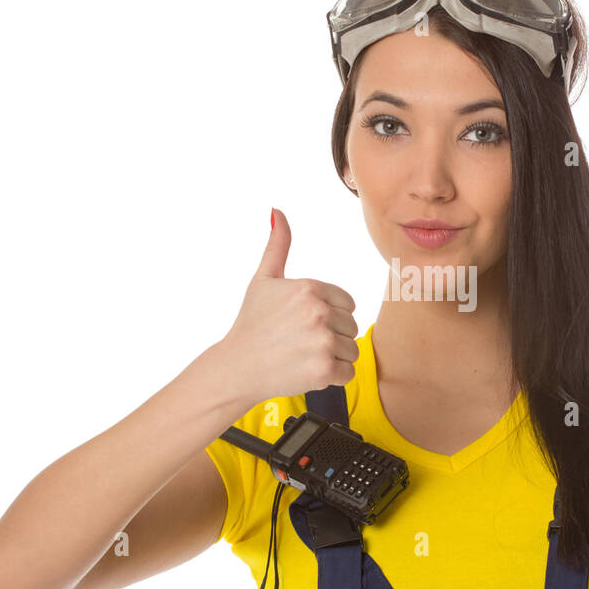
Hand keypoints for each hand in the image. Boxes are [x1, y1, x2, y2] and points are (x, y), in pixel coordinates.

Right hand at [220, 208, 358, 402]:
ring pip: (351, 350)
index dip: (329, 315)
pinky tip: (307, 370)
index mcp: (310, 288)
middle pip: (352, 326)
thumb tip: (277, 211)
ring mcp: (322, 342)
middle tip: (301, 342)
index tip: (304, 323)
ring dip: (332, 357)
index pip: (348, 303)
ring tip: (303, 356)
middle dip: (332, 336)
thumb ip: (278, 246)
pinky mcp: (323, 370)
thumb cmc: (251, 324)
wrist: (236, 367)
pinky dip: (332, 377)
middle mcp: (318, 312)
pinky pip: (347, 372)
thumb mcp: (263, 280)